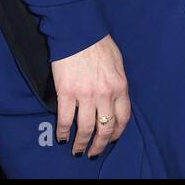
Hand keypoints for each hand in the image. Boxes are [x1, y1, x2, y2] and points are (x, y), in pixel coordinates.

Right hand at [52, 34, 130, 157]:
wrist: (78, 32)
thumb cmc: (99, 44)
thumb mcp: (118, 63)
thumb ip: (117, 83)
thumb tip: (115, 99)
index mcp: (120, 86)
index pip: (123, 117)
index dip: (117, 133)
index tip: (111, 140)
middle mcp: (105, 94)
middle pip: (105, 127)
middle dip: (100, 144)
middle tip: (94, 153)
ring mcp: (86, 95)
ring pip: (86, 127)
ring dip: (81, 143)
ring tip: (78, 150)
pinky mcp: (66, 93)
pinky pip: (65, 119)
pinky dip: (63, 131)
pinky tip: (61, 137)